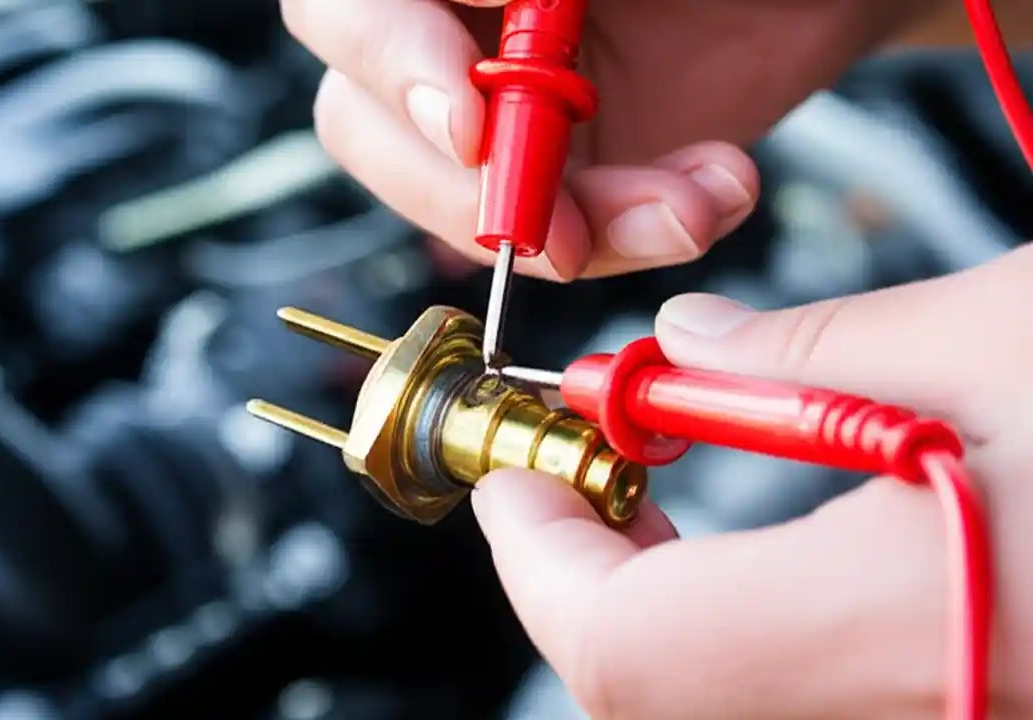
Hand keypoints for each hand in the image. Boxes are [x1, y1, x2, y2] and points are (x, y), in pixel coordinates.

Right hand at [281, 0, 933, 280]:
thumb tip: (476, 32)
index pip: (348, 14)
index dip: (391, 69)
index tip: (473, 127)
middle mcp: (449, 34)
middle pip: (367, 125)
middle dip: (469, 191)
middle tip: (561, 221)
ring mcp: (498, 113)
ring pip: (460, 205)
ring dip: (573, 230)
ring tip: (690, 202)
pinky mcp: (558, 178)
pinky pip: (551, 242)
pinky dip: (627, 242)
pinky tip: (704, 198)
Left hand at [472, 244, 1032, 717]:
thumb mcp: (1003, 330)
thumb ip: (811, 348)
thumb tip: (689, 345)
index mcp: (916, 617)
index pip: (630, 646)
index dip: (538, 561)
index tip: (515, 478)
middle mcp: (932, 704)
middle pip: (658, 688)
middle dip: (584, 577)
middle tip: (579, 474)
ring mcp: (954, 713)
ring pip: (724, 698)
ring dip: (655, 602)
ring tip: (654, 488)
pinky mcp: (975, 694)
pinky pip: (806, 693)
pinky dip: (739, 626)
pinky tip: (754, 546)